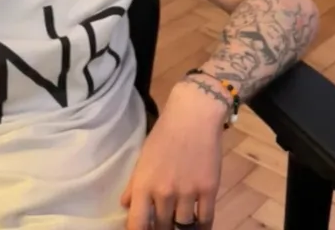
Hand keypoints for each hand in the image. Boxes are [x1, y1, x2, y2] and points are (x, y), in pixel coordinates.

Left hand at [122, 81, 226, 229]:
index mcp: (143, 185)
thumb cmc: (164, 134)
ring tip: (181, 222)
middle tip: (164, 223)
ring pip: (183, 225)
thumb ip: (134, 184)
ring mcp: (187, 193)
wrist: (194, 115)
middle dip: (162, 228)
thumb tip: (125, 205)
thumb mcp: (143, 158)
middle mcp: (164, 193)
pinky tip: (199, 225)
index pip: (137, 224)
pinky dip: (202, 226)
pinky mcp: (209, 190)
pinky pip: (206, 219)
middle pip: (162, 227)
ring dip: (181, 226)